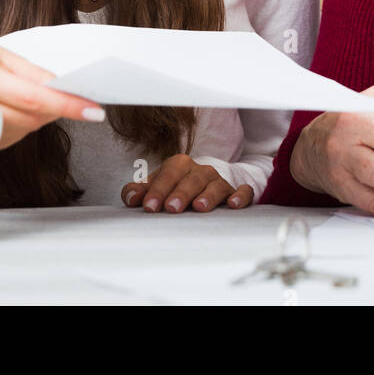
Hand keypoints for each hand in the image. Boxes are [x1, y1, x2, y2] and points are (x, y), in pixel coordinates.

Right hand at [0, 40, 103, 149]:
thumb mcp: (4, 55)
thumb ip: (35, 74)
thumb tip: (64, 89)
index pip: (33, 98)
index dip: (66, 105)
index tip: (95, 111)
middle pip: (33, 116)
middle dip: (59, 108)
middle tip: (72, 95)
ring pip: (30, 127)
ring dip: (45, 114)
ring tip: (35, 93)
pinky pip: (20, 133)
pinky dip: (31, 120)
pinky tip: (21, 106)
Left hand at [121, 153, 252, 212]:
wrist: (202, 187)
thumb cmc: (173, 189)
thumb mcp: (155, 188)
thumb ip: (139, 192)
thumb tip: (130, 197)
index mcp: (179, 166)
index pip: (168, 174)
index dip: (158, 190)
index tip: (149, 207)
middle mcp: (200, 171)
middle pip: (192, 179)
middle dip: (181, 193)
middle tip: (171, 208)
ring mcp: (218, 181)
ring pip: (216, 185)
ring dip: (208, 195)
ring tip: (199, 207)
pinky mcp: (235, 193)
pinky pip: (243, 191)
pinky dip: (240, 196)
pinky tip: (232, 205)